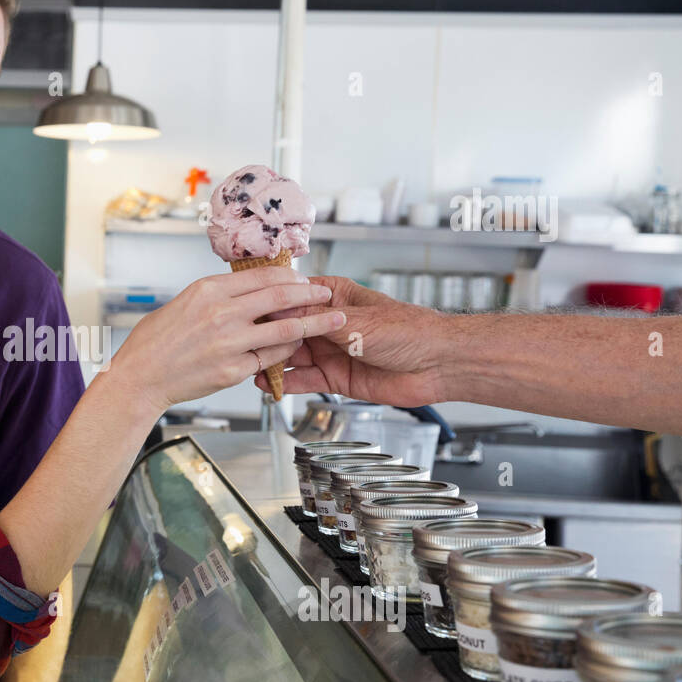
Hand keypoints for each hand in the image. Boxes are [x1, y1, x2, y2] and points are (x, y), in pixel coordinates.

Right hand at [107, 265, 343, 412]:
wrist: (140, 377)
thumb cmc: (154, 342)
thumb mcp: (183, 302)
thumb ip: (216, 296)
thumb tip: (246, 290)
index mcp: (208, 290)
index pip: (262, 275)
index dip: (290, 276)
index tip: (304, 279)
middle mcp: (221, 313)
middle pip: (281, 297)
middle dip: (311, 295)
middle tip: (328, 295)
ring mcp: (229, 343)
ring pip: (284, 330)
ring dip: (313, 325)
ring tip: (332, 322)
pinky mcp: (232, 370)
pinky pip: (270, 358)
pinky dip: (286, 352)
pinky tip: (296, 349)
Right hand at [258, 275, 450, 406]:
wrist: (437, 365)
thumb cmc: (407, 331)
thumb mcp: (353, 321)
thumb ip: (313, 320)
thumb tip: (278, 310)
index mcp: (333, 297)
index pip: (292, 297)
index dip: (269, 304)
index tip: (245, 311)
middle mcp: (327, 324)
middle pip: (286, 329)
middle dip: (266, 337)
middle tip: (244, 344)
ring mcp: (329, 351)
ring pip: (291, 357)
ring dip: (272, 362)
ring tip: (251, 366)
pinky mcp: (334, 378)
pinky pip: (304, 380)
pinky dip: (286, 383)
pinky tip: (269, 384)